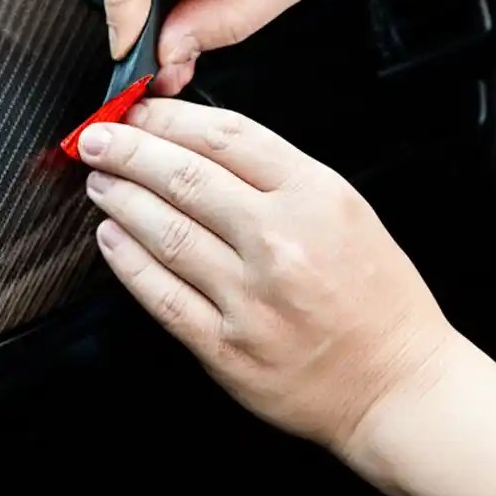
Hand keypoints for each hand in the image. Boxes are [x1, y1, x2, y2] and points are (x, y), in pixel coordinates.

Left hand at [77, 98, 452, 449]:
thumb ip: (277, 176)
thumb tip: (196, 143)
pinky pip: (162, 296)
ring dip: (121, 200)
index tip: (136, 110)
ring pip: (166, 233)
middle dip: (129, 151)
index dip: (168, 118)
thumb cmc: (375, 297)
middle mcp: (282, 242)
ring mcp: (251, 298)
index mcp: (316, 196)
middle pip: (185, 178)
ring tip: (100, 182)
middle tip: (97, 139)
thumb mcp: (344, 209)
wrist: (399, 384)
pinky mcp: (227, 348)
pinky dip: (128, 262)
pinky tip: (111, 239)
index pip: (225, 137)